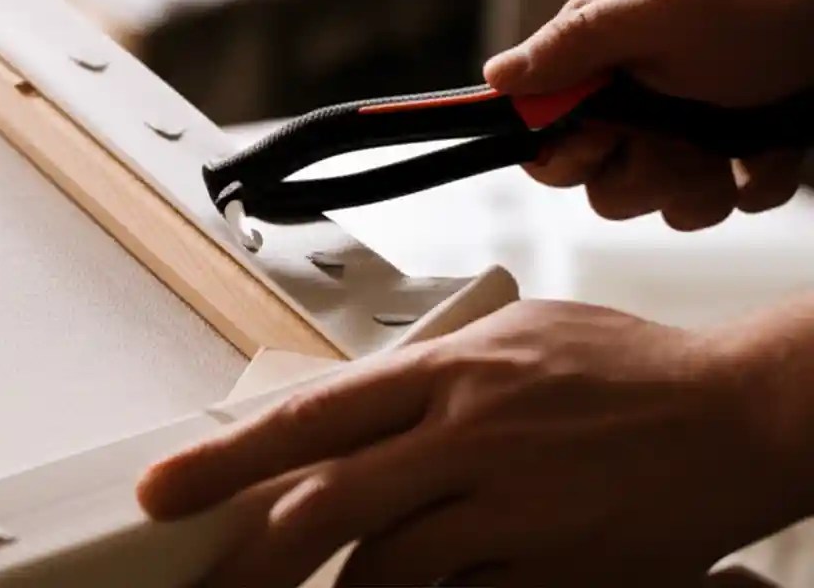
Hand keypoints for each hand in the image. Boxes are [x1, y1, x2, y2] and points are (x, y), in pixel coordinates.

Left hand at [137, 301, 809, 586]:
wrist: (738, 414)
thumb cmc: (626, 371)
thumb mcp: (512, 339)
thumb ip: (425, 372)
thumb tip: (347, 405)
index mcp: (450, 371)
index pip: (310, 416)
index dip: (223, 460)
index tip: (164, 493)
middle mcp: (469, 436)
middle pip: (326, 507)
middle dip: (251, 559)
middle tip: (210, 586)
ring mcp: (509, 511)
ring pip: (383, 572)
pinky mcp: (548, 572)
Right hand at [485, 0, 813, 229]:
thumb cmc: (750, 1)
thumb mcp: (657, 12)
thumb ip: (576, 44)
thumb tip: (495, 76)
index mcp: (595, 73)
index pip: (541, 144)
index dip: (567, 155)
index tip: (605, 137)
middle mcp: (630, 113)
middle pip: (602, 190)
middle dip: (649, 172)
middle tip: (680, 133)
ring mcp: (680, 143)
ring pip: (664, 208)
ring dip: (705, 181)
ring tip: (733, 134)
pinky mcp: (728, 165)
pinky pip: (726, 205)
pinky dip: (754, 179)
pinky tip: (768, 142)